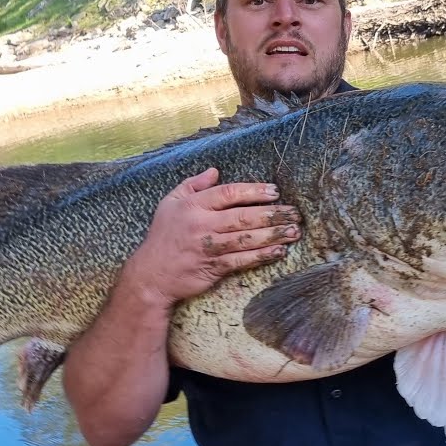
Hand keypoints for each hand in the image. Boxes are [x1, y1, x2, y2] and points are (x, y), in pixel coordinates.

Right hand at [120, 167, 301, 308]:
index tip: (274, 192)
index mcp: (193, 206)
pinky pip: (242, 260)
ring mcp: (208, 247)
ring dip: (273, 235)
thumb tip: (215, 171)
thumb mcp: (170, 204)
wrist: (151, 275)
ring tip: (293, 232)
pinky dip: (261, 256)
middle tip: (294, 213)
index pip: (229, 193)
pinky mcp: (213, 268)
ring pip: (246, 239)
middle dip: (273, 214)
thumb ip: (193, 185)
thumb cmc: (163, 236)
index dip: (254, 191)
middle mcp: (202, 225)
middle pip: (243, 216)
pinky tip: (278, 251)